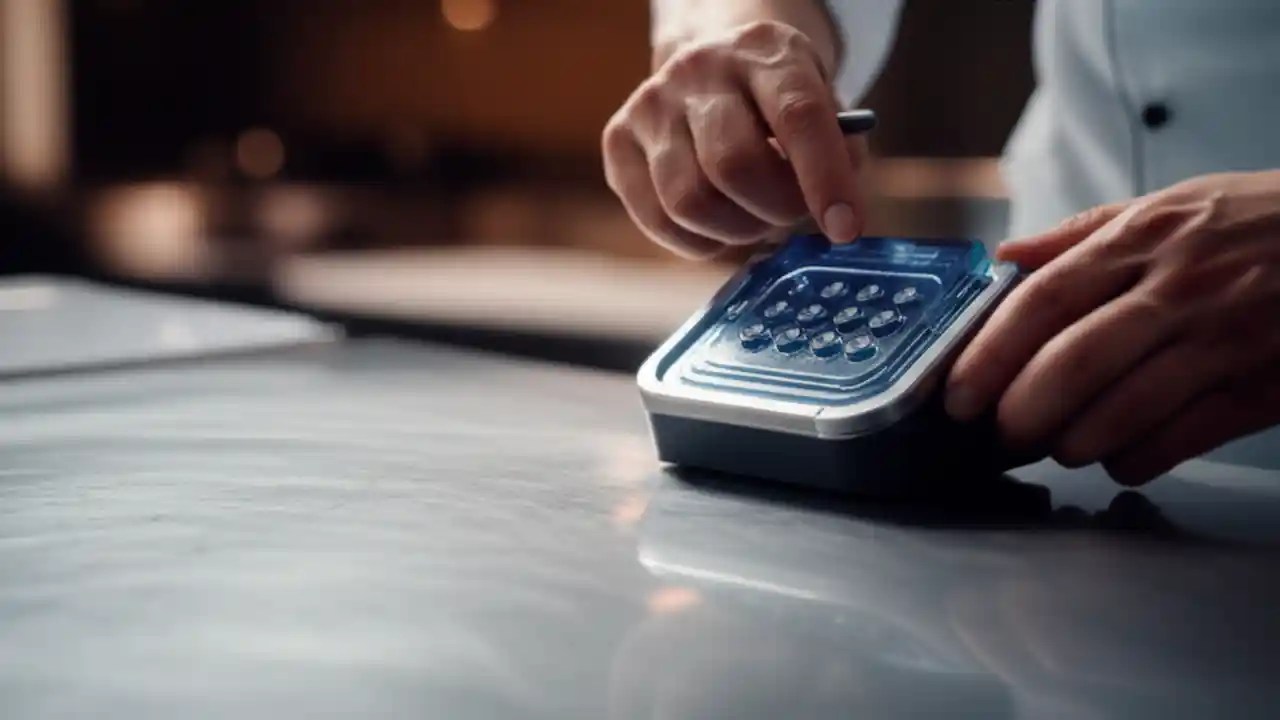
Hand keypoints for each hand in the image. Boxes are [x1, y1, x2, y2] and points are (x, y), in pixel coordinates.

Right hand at [602, 20, 866, 258]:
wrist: (712, 68)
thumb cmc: (777, 101)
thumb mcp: (825, 106)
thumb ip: (839, 156)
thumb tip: (836, 223)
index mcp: (763, 50)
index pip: (798, 116)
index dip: (825, 179)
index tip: (846, 229)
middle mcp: (698, 69)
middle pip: (733, 165)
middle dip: (775, 211)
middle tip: (792, 216)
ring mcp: (650, 103)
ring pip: (689, 202)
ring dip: (736, 231)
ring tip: (756, 219)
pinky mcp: (618, 140)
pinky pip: (658, 221)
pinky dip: (699, 242)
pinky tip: (720, 225)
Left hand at [947, 171, 1279, 484]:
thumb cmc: (1258, 224)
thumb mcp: (1172, 205)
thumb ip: (1081, 235)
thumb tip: (1003, 260)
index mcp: (1144, 238)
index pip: (1043, 299)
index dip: (989, 353)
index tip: (956, 393)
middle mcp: (1179, 289)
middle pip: (1074, 362)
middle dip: (1020, 411)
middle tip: (997, 433)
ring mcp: (1224, 341)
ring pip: (1123, 411)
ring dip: (1072, 443)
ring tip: (1056, 445)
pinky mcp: (1261, 389)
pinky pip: (1178, 441)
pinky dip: (1132, 460)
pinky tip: (1117, 457)